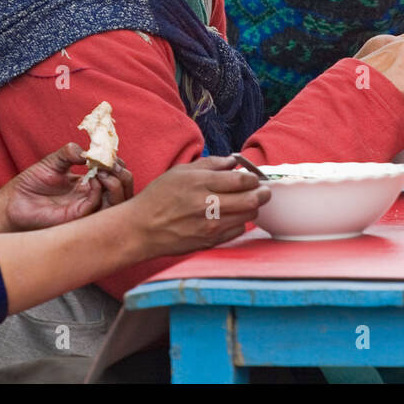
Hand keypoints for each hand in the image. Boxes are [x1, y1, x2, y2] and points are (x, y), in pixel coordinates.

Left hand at [0, 143, 133, 231]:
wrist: (13, 202)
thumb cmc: (31, 183)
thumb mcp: (53, 161)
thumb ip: (70, 153)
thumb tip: (88, 151)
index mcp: (89, 184)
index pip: (116, 176)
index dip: (118, 164)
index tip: (110, 152)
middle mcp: (91, 197)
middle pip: (124, 191)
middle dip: (123, 175)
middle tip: (112, 162)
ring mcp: (86, 208)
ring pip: (117, 202)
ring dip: (117, 184)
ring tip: (104, 170)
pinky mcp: (77, 218)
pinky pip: (98, 207)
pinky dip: (101, 191)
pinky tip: (94, 179)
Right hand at [126, 157, 269, 257]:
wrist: (141, 229)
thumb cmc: (158, 196)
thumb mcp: (181, 172)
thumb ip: (210, 164)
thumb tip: (233, 161)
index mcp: (200, 183)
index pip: (242, 180)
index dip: (253, 178)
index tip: (253, 177)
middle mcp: (208, 205)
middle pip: (252, 200)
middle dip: (262, 193)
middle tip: (262, 190)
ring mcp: (210, 226)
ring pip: (249, 216)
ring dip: (252, 208)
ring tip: (245, 202)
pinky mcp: (210, 242)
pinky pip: (238, 231)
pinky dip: (240, 222)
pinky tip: (231, 216)